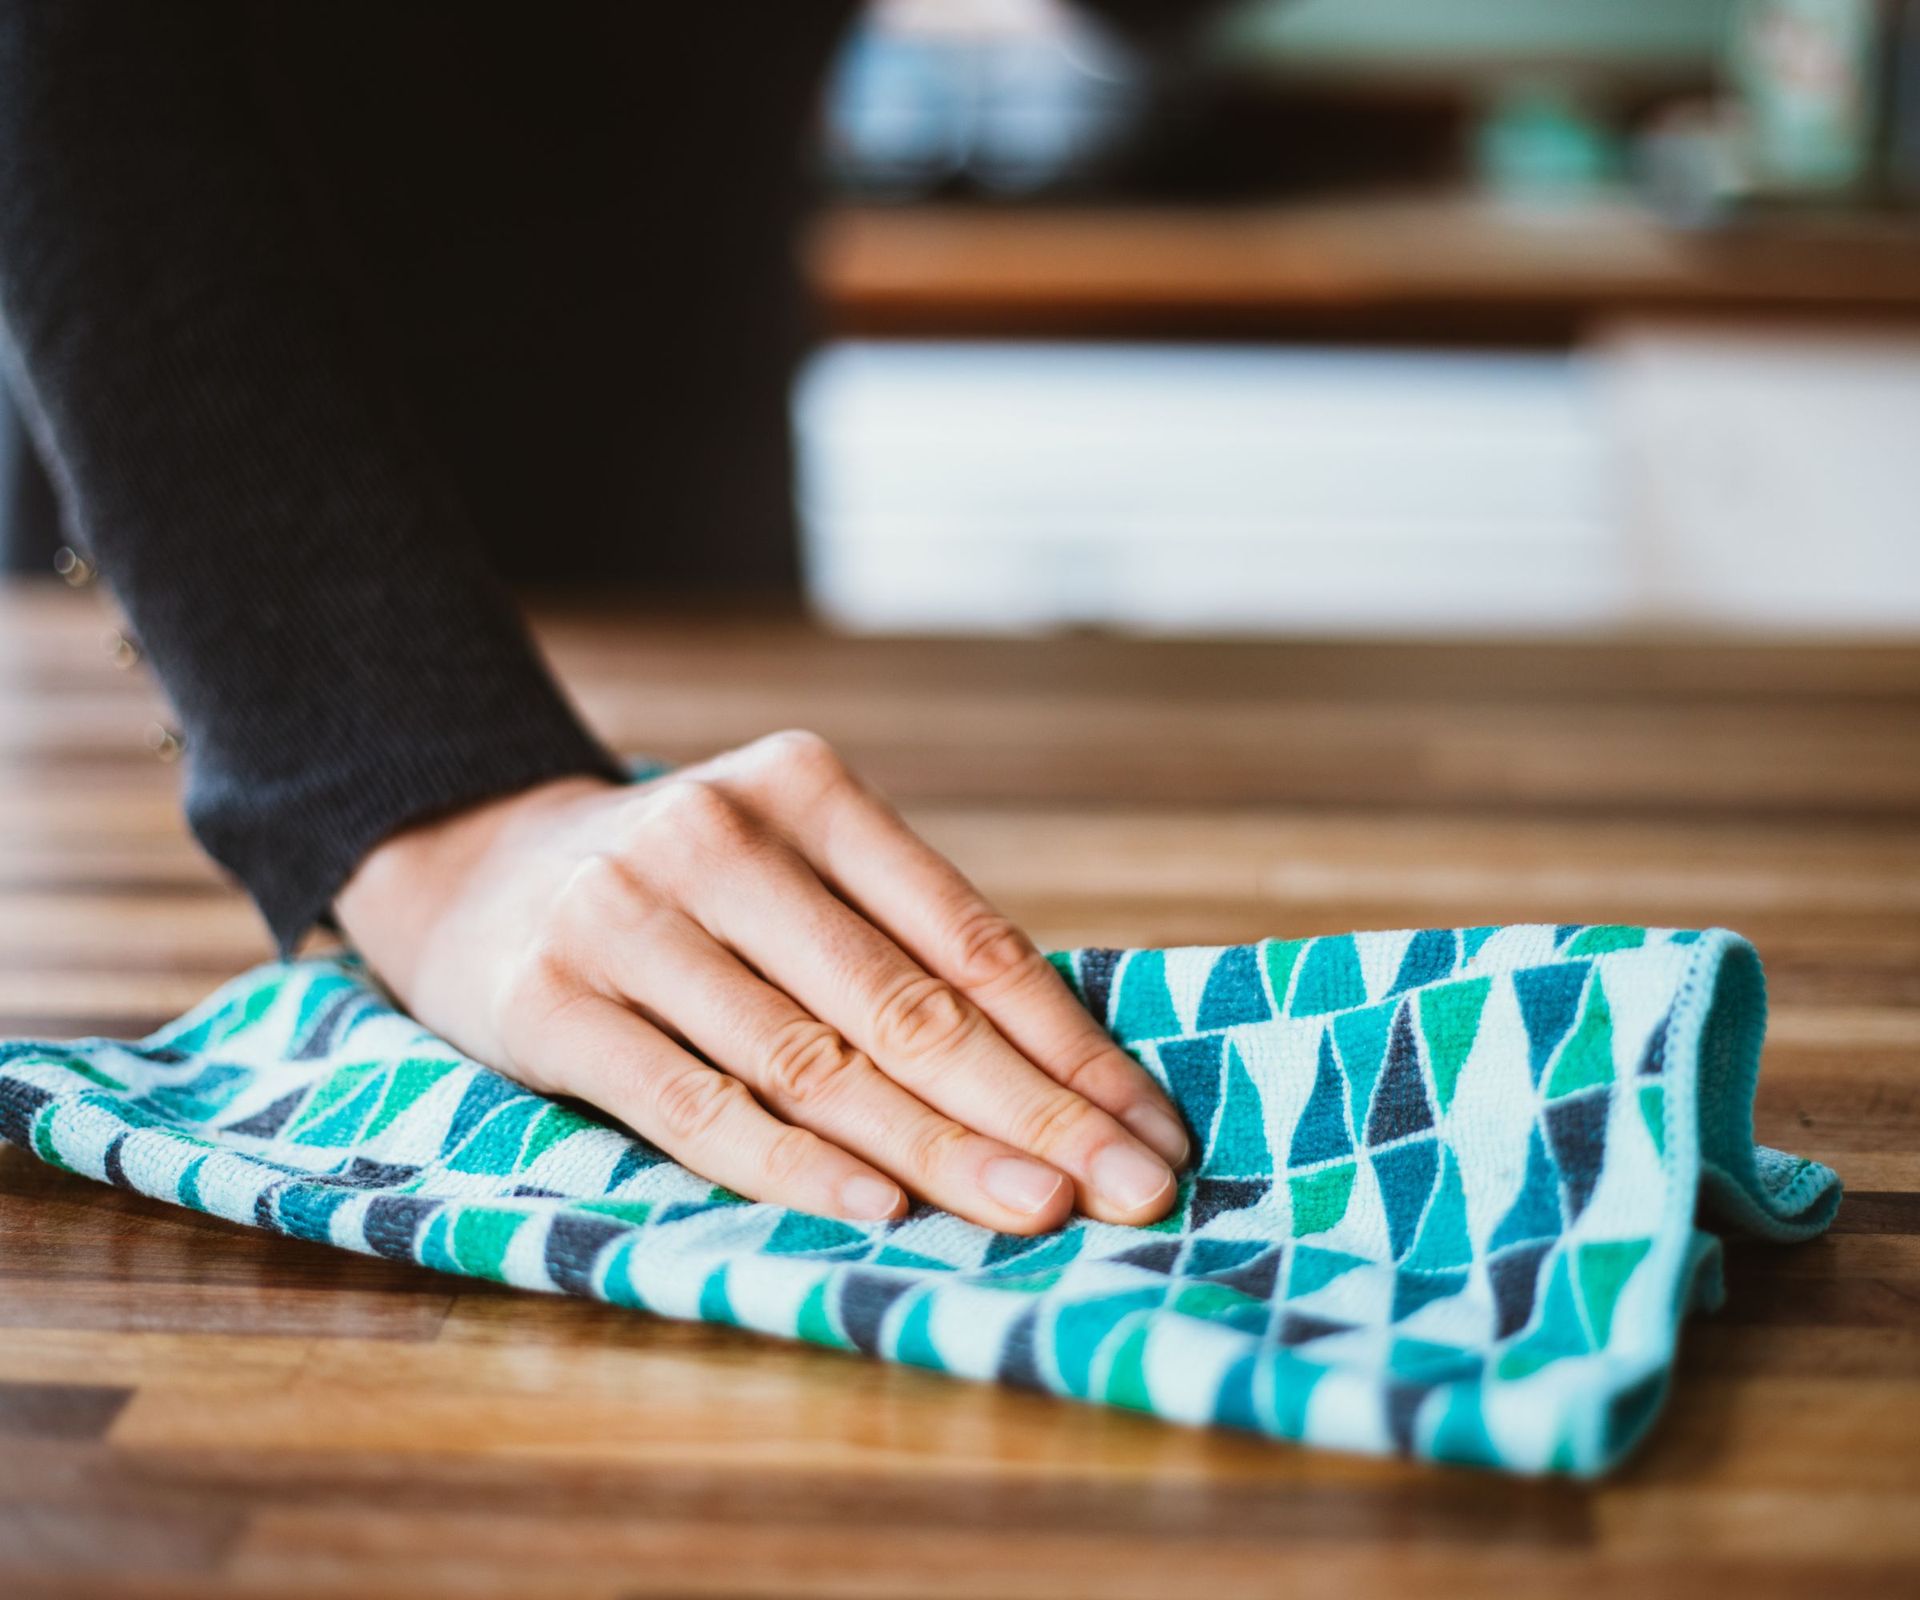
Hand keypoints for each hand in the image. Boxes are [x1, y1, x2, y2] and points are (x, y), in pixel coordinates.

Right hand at [333, 731, 1188, 1233]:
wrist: (474, 863)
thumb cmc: (687, 890)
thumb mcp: (792, 867)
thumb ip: (898, 941)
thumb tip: (1066, 1074)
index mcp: (804, 787)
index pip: (966, 937)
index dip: (1068, 1043)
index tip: (1151, 1128)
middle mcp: (717, 836)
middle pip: (903, 1004)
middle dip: (1033, 1110)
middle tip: (1132, 1191)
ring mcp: (625, 917)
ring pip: (811, 1060)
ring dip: (936, 1150)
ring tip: (1038, 1212)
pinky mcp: (546, 1003)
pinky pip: (690, 1103)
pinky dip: (790, 1163)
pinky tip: (879, 1211)